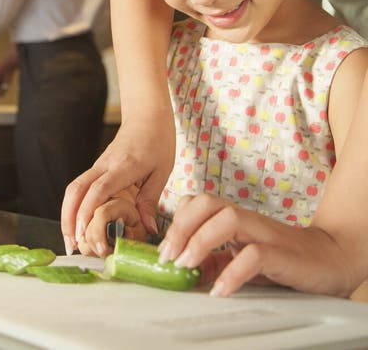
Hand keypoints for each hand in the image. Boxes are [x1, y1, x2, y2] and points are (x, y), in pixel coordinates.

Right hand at [61, 115, 173, 250]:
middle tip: (71, 245)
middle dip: (68, 218)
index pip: (98, 189)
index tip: (82, 232)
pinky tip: (77, 223)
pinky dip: (74, 205)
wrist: (146, 115)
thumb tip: (148, 229)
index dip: (87, 212)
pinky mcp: (97, 167)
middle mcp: (104, 165)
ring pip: (73, 188)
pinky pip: (80, 187)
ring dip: (67, 214)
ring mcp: (98, 165)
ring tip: (70, 240)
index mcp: (122, 166)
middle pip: (76, 189)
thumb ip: (151, 200)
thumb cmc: (157, 140)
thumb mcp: (162, 171)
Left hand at [159, 193, 354, 297]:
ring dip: (201, 240)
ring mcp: (264, 233)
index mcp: (234, 217)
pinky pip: (254, 255)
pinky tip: (220, 290)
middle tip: (169, 257)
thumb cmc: (283, 258)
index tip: (163, 252)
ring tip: (186, 265)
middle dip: (181, 226)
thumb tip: (185, 270)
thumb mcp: (241, 258)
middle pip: (207, 202)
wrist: (329, 259)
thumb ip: (215, 261)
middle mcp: (246, 219)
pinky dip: (233, 272)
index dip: (176, 222)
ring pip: (228, 219)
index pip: (197, 203)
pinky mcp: (281, 254)